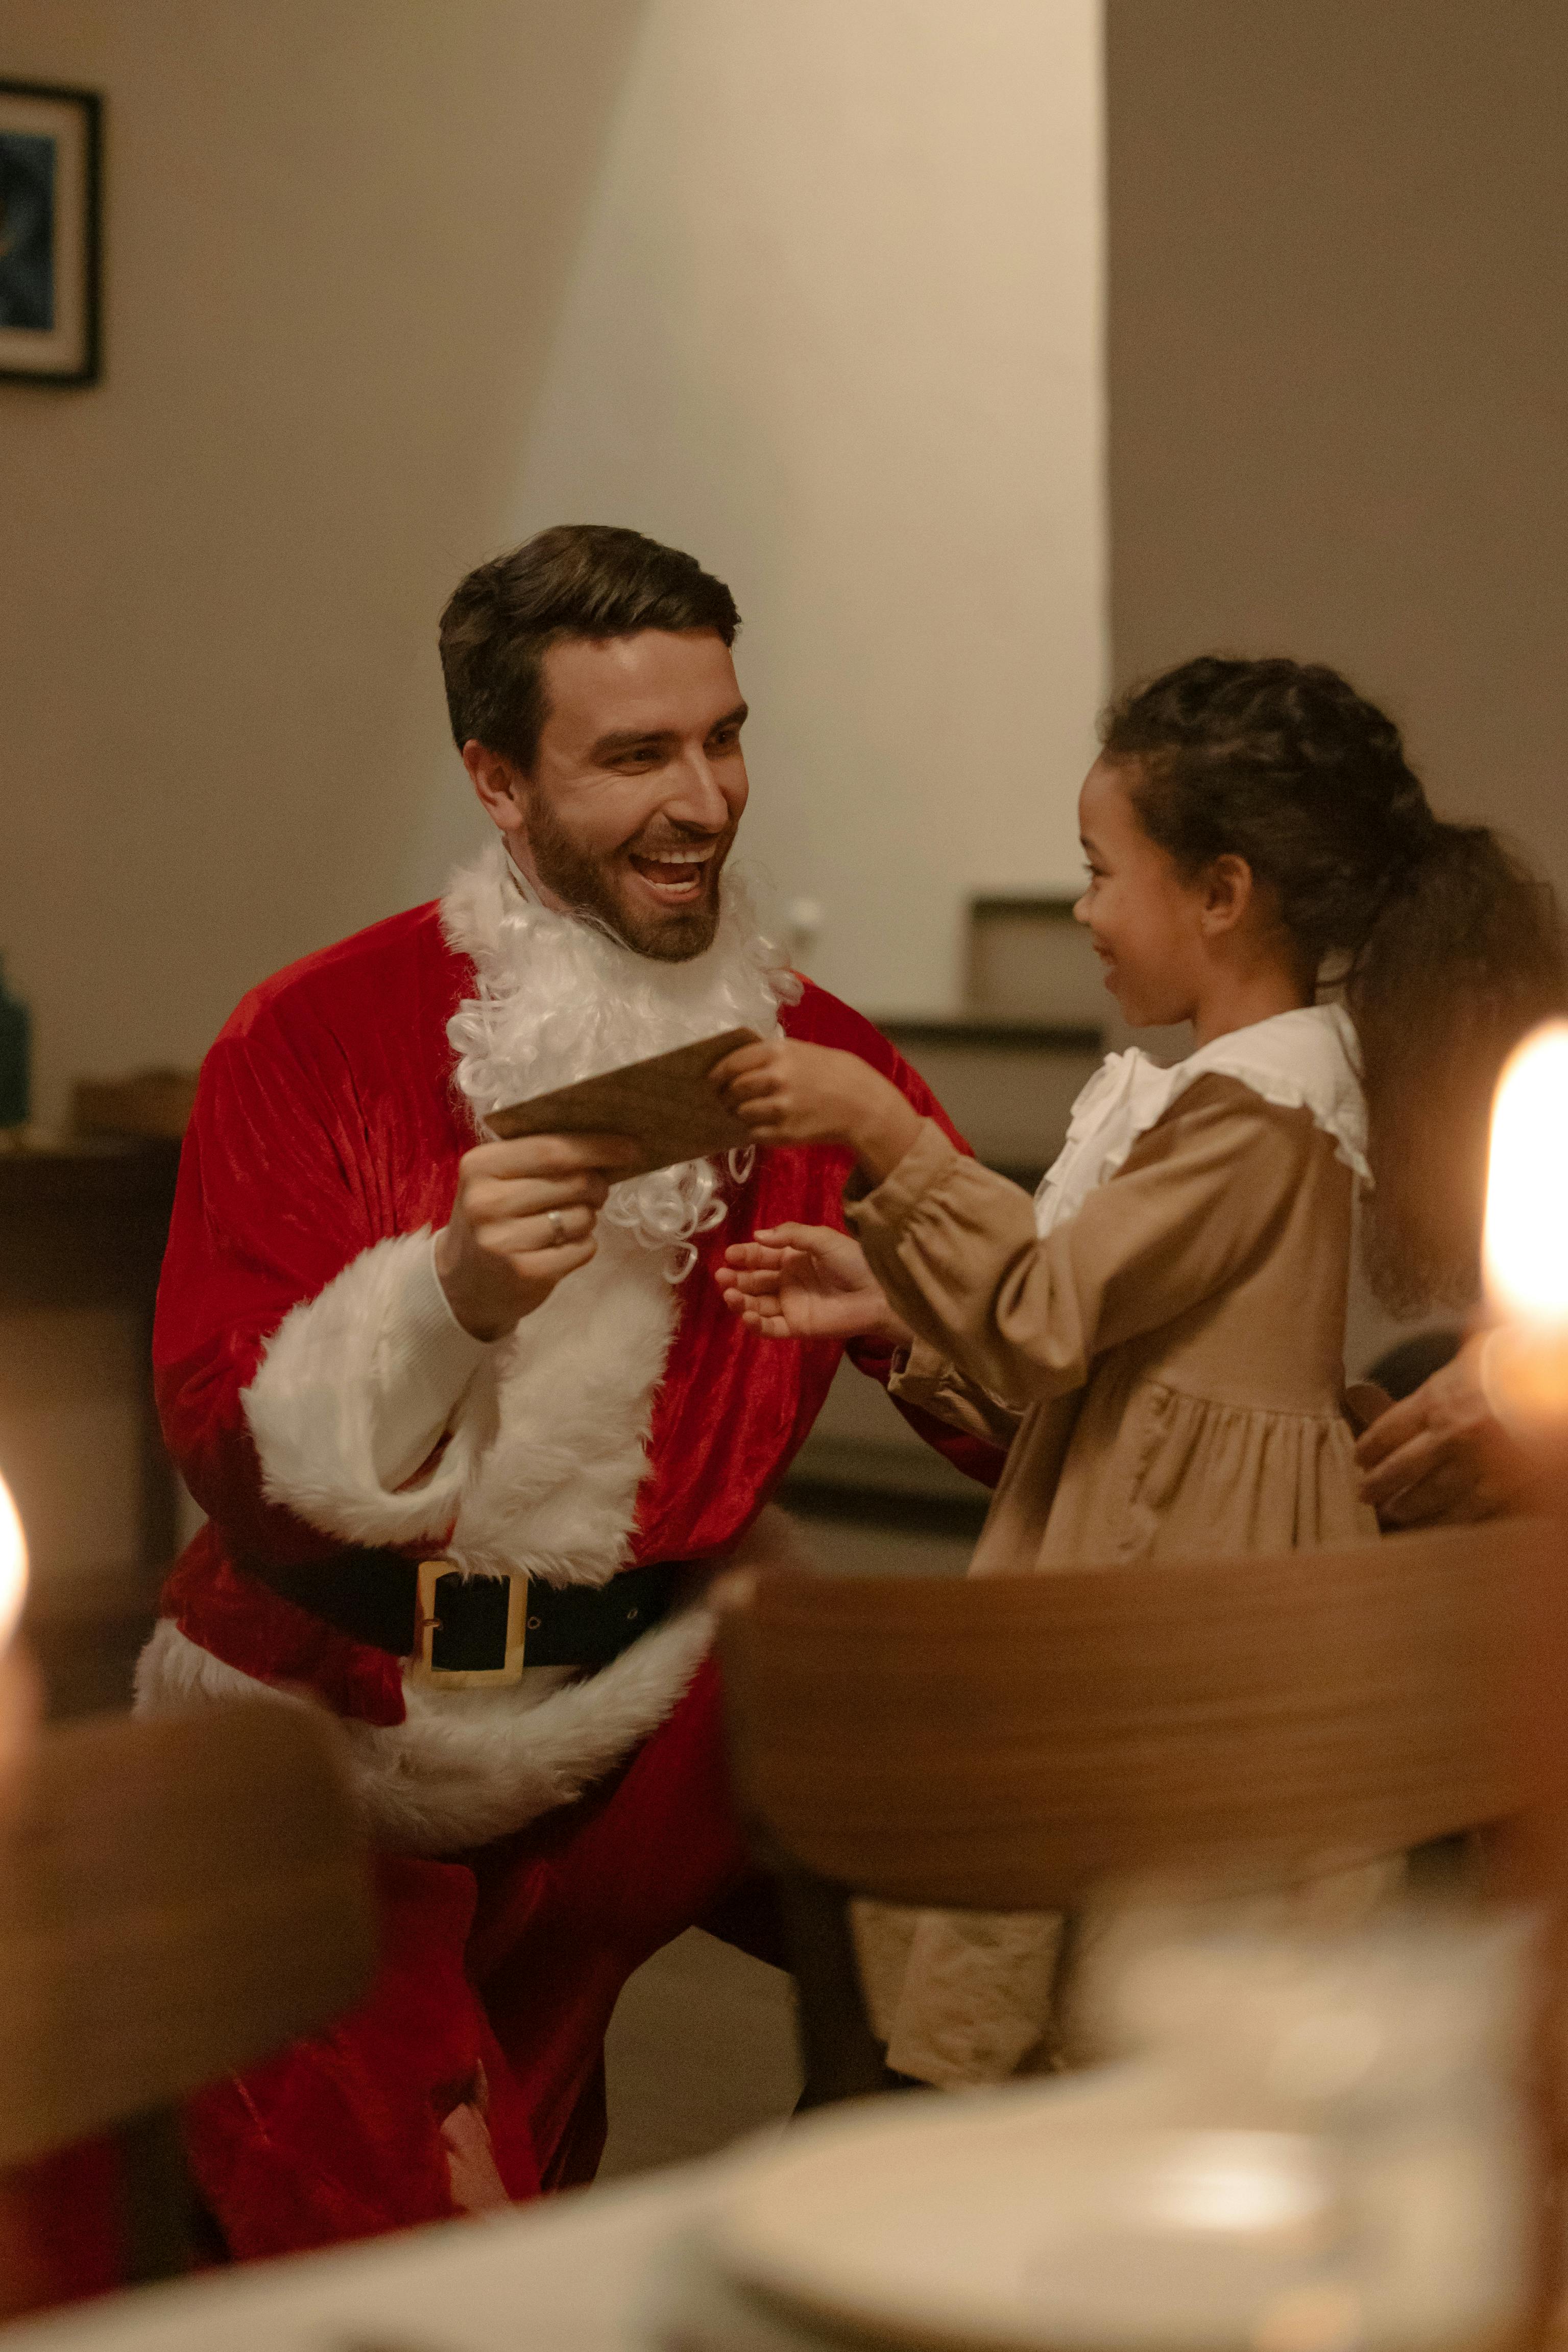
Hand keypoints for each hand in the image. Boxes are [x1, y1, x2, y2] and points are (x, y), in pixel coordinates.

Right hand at [435, 1132, 641, 1341]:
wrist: (462, 1284)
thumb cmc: (493, 1219)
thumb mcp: (498, 1180)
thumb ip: (539, 1159)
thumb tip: (610, 1145)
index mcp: (479, 1166)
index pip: (551, 1149)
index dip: (596, 1147)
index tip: (631, 1147)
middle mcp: (486, 1202)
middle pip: (574, 1182)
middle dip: (599, 1183)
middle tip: (599, 1189)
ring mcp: (504, 1241)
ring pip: (583, 1216)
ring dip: (588, 1217)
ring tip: (565, 1222)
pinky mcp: (525, 1274)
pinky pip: (583, 1248)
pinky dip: (583, 1245)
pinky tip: (560, 1248)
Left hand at [710, 1040, 920, 1176]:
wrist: (862, 1102)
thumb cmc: (829, 1072)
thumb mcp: (799, 1050)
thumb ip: (766, 1055)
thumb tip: (730, 1067)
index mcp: (778, 1052)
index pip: (731, 1063)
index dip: (717, 1074)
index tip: (712, 1080)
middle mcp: (776, 1078)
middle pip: (732, 1090)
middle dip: (724, 1096)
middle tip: (724, 1099)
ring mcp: (780, 1107)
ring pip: (741, 1113)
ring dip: (738, 1114)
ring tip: (744, 1112)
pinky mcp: (785, 1133)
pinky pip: (754, 1133)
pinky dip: (752, 1130)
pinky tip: (761, 1124)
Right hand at [718, 1223, 913, 1345]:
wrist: (880, 1293)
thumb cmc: (854, 1261)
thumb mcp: (823, 1239)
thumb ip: (791, 1235)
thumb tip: (758, 1236)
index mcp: (792, 1259)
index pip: (761, 1257)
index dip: (745, 1256)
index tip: (730, 1255)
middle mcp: (787, 1282)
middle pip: (754, 1281)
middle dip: (736, 1278)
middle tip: (722, 1276)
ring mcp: (791, 1306)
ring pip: (757, 1305)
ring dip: (740, 1301)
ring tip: (729, 1294)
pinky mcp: (797, 1327)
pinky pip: (770, 1328)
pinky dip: (755, 1324)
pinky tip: (746, 1315)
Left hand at [1355, 1332, 1539, 1525]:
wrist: (1559, 1382)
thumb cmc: (1517, 1363)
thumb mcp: (1469, 1360)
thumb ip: (1437, 1383)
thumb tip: (1373, 1390)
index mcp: (1438, 1398)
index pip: (1387, 1430)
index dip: (1369, 1447)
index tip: (1360, 1457)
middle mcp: (1451, 1434)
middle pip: (1400, 1469)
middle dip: (1378, 1484)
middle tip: (1364, 1494)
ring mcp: (1478, 1464)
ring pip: (1430, 1496)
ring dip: (1407, 1507)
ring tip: (1393, 1513)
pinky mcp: (1505, 1486)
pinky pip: (1468, 1511)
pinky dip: (1447, 1520)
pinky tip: (1435, 1525)